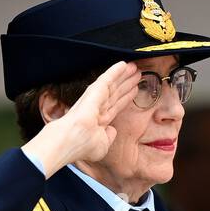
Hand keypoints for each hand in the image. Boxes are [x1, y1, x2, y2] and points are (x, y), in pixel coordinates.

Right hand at [21, 60, 140, 175]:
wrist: (71, 141)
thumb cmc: (82, 146)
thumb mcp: (102, 145)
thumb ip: (109, 137)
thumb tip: (112, 130)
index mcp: (99, 121)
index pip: (116, 106)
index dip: (126, 97)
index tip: (135, 90)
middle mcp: (97, 108)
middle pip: (116, 93)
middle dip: (127, 83)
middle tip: (138, 74)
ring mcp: (96, 99)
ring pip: (113, 84)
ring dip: (124, 76)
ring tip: (135, 67)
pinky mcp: (94, 92)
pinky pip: (107, 78)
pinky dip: (115, 71)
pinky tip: (123, 64)